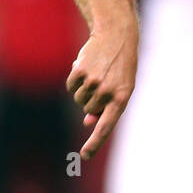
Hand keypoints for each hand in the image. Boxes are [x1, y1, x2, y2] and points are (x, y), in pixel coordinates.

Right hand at [66, 19, 137, 159]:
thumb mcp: (121, 88)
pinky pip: (71, 85)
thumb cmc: (121, 67)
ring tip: (96, 73)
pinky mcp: (81, 71)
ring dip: (83, 89)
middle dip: (90, 101)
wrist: (117, 36)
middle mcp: (107, 92)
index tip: (85, 156)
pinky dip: (75, 79)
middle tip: (101, 83)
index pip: (106, 127)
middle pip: (87, 110)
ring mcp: (93, 82)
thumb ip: (107, 107)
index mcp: (122, 99)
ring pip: (78, 98)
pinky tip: (85, 67)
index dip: (95, 142)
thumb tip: (90, 123)